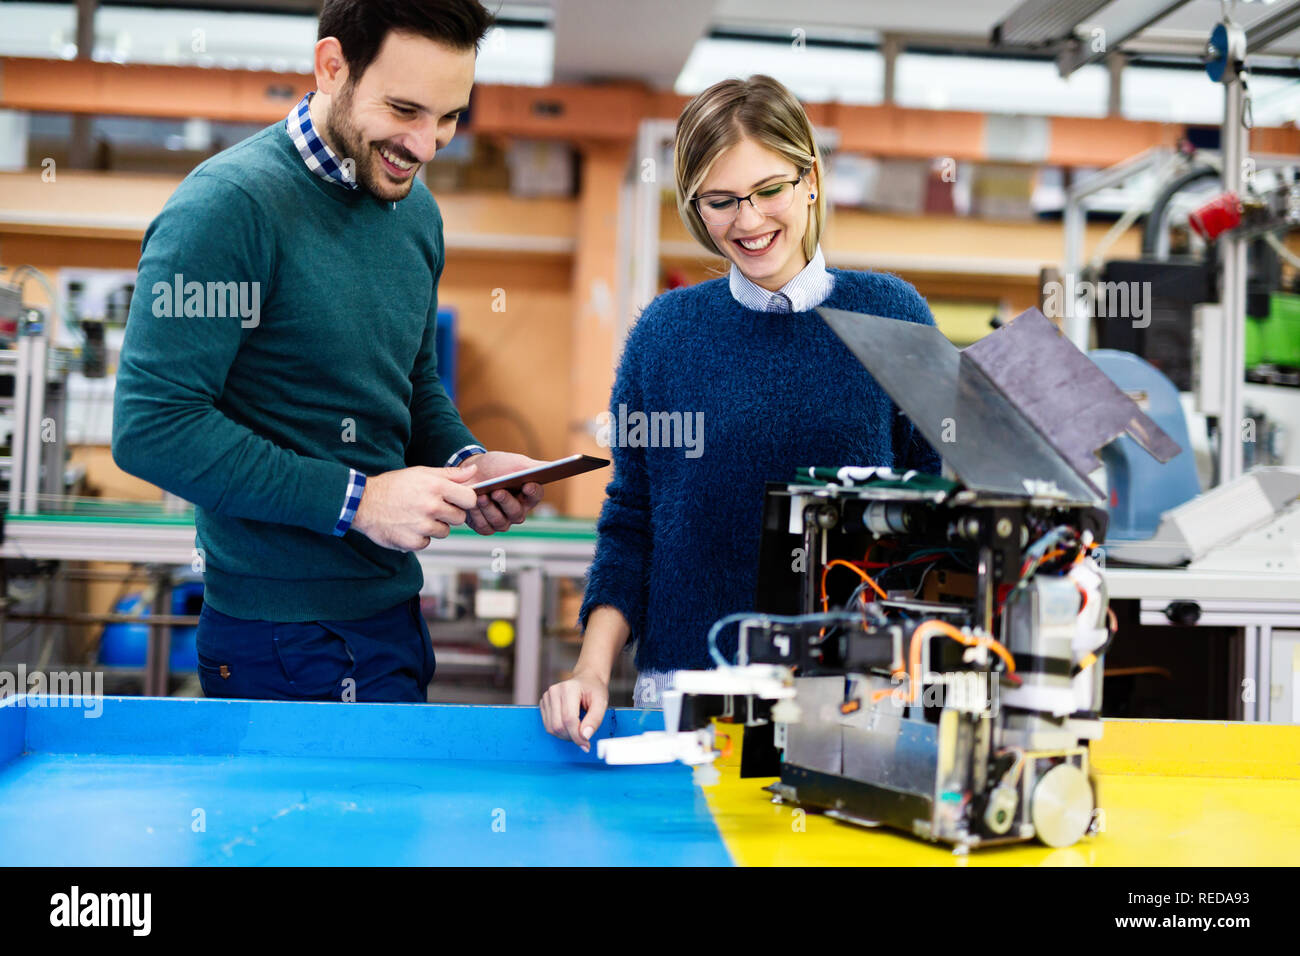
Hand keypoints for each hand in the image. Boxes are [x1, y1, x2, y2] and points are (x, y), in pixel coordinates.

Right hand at [351, 463, 479, 551]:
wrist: (363, 503)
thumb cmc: (394, 486)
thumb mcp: (422, 473)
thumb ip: (451, 474)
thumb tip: (474, 472)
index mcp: (436, 487)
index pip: (470, 499)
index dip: (465, 500)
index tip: (457, 500)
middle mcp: (431, 506)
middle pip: (459, 518)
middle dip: (449, 514)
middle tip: (432, 508)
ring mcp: (422, 526)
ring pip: (444, 531)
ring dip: (434, 526)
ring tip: (417, 516)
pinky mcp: (412, 542)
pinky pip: (427, 542)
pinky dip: (420, 537)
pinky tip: (408, 526)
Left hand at [458, 451, 544, 534]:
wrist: (470, 471)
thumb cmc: (496, 466)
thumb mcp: (516, 462)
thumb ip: (536, 466)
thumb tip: (553, 466)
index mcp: (528, 495)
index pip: (536, 496)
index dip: (532, 492)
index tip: (527, 485)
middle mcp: (517, 510)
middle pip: (517, 513)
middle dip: (506, 502)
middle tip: (497, 491)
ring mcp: (501, 520)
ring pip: (500, 522)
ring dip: (489, 509)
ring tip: (481, 496)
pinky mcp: (485, 526)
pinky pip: (484, 527)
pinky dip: (478, 515)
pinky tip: (472, 504)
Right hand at [539, 668, 608, 752]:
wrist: (587, 680)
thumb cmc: (594, 690)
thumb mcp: (601, 703)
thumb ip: (595, 720)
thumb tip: (585, 736)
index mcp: (568, 688)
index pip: (569, 719)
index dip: (577, 735)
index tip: (586, 744)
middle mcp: (554, 691)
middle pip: (558, 725)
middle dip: (571, 736)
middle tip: (583, 737)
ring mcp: (547, 697)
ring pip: (551, 728)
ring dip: (565, 736)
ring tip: (577, 730)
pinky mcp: (544, 703)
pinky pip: (548, 726)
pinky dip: (559, 731)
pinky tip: (569, 725)